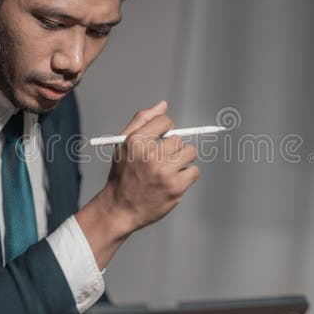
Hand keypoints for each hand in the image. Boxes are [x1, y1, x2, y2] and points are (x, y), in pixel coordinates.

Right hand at [75, 101, 199, 268]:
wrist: (119, 208)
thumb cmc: (123, 173)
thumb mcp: (123, 143)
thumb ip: (142, 121)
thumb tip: (163, 105)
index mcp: (136, 141)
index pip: (165, 122)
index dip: (165, 130)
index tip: (160, 140)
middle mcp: (150, 155)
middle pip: (179, 139)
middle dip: (172, 148)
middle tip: (160, 161)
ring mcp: (164, 172)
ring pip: (190, 153)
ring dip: (182, 161)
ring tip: (167, 171)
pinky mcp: (175, 187)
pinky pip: (194, 171)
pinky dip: (186, 176)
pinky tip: (172, 182)